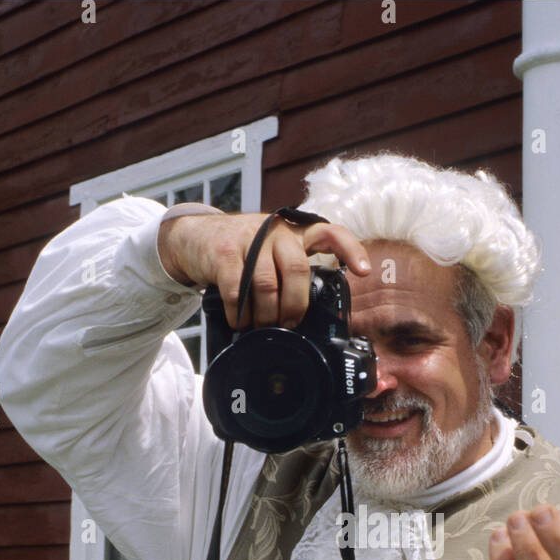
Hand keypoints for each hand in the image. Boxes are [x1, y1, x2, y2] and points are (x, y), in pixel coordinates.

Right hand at [157, 211, 370, 328]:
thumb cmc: (243, 254)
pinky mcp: (224, 252)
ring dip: (266, 315)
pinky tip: (239, 322)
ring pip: (267, 285)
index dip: (350, 250)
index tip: (363, 271)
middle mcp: (276, 231)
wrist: (195, 237)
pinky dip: (240, 313)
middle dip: (295, 306)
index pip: (331, 233)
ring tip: (263, 328)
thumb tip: (309, 319)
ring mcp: (249, 239)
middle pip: (297, 270)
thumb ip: (292, 273)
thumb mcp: (272, 254)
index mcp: (296, 233)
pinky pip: (237, 290)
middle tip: (289, 325)